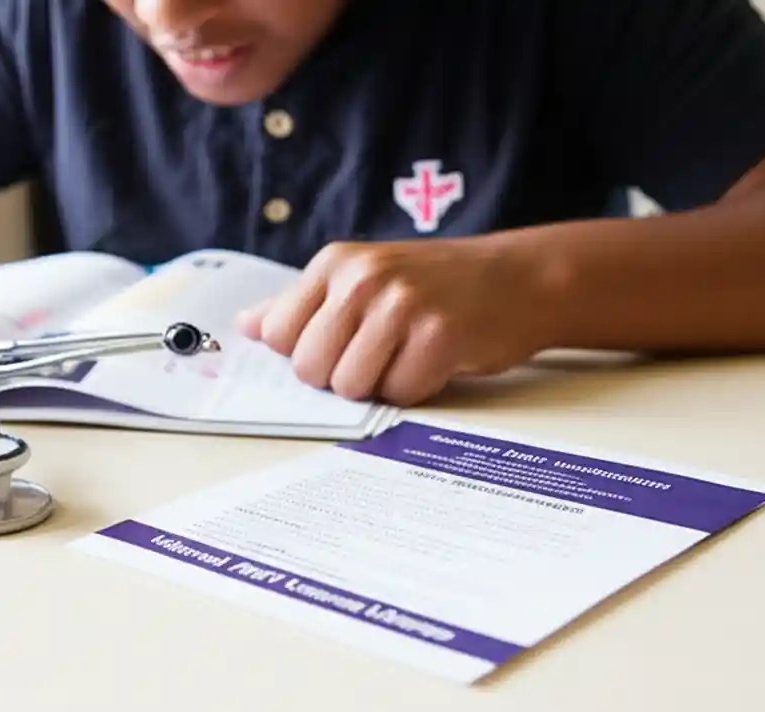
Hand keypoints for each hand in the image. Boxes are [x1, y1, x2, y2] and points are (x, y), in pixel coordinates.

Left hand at [236, 239, 552, 405]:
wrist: (518, 277)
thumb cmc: (434, 283)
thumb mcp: (362, 278)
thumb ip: (301, 304)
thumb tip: (246, 326)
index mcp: (335, 263)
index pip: (278, 336)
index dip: (307, 355)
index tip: (339, 346)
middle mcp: (363, 279)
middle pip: (310, 369)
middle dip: (342, 376)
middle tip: (380, 353)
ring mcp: (402, 305)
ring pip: (351, 386)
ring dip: (380, 384)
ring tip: (407, 354)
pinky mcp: (439, 336)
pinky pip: (400, 393)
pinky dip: (416, 389)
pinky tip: (435, 360)